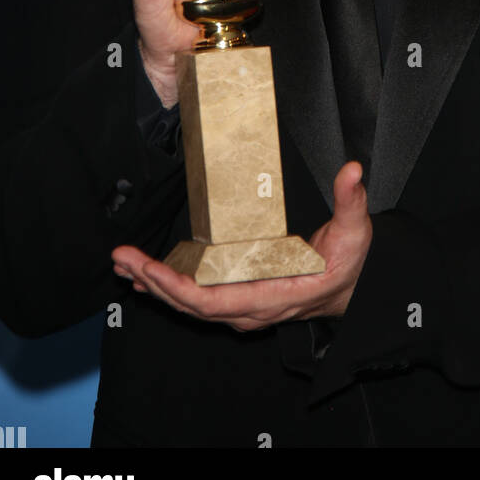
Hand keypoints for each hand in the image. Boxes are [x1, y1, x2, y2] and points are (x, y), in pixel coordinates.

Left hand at [111, 163, 371, 327]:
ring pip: (190, 305)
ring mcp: (243, 308)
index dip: (180, 289)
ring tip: (125, 265)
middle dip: (154, 282)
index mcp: (275, 296)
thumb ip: (351, 200)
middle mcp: (252, 309)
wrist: (353, 289)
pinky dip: (169, 288)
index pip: (215, 301)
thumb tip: (352, 171)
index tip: (152, 271)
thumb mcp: (355, 231)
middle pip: (191, 305)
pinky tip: (147, 278)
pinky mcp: (238, 301)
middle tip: (124, 259)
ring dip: (155, 286)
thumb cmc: (349, 263)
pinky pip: (197, 300)